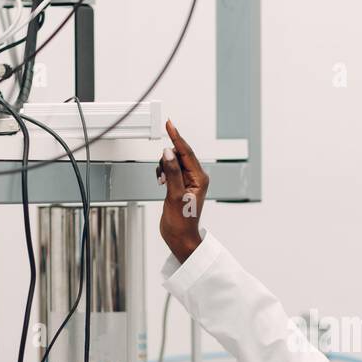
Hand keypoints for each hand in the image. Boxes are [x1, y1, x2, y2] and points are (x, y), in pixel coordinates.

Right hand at [157, 118, 209, 263]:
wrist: (180, 237)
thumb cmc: (182, 222)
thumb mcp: (175, 196)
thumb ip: (172, 172)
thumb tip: (168, 153)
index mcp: (200, 178)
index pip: (187, 152)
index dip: (177, 137)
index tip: (170, 125)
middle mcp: (196, 177)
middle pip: (178, 155)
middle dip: (167, 161)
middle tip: (163, 177)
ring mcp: (188, 181)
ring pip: (172, 162)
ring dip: (164, 168)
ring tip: (163, 184)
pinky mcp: (179, 185)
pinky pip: (170, 170)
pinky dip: (163, 173)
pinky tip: (162, 184)